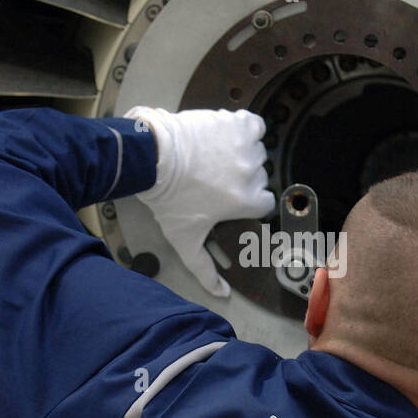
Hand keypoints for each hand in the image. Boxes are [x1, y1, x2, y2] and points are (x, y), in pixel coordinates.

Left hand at [126, 106, 274, 296]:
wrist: (153, 158)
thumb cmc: (169, 199)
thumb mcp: (186, 239)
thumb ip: (205, 268)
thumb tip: (222, 294)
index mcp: (248, 202)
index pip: (264, 202)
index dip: (247, 200)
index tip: (230, 197)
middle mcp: (254, 174)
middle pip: (259, 175)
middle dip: (240, 176)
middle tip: (215, 176)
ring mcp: (247, 147)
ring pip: (256, 150)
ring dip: (241, 152)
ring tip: (216, 156)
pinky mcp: (237, 123)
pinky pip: (254, 124)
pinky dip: (245, 127)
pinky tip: (228, 133)